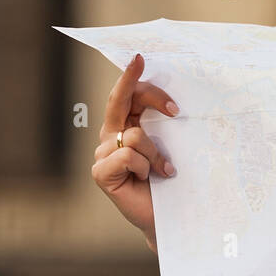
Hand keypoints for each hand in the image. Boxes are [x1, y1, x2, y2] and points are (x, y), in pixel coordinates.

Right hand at [91, 53, 178, 239]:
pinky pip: (126, 154)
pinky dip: (144, 166)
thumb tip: (175, 102)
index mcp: (125, 125)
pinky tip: (148, 179)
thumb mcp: (170, 147)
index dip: (130, 77)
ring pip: (134, 135)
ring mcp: (103, 154)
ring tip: (164, 171)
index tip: (139, 58)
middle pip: (123, 102)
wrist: (170, 218)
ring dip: (156, 153)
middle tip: (175, 110)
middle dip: (151, 97)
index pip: (125, 95)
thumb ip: (163, 125)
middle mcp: (111, 136)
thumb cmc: (172, 182)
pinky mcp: (101, 172)